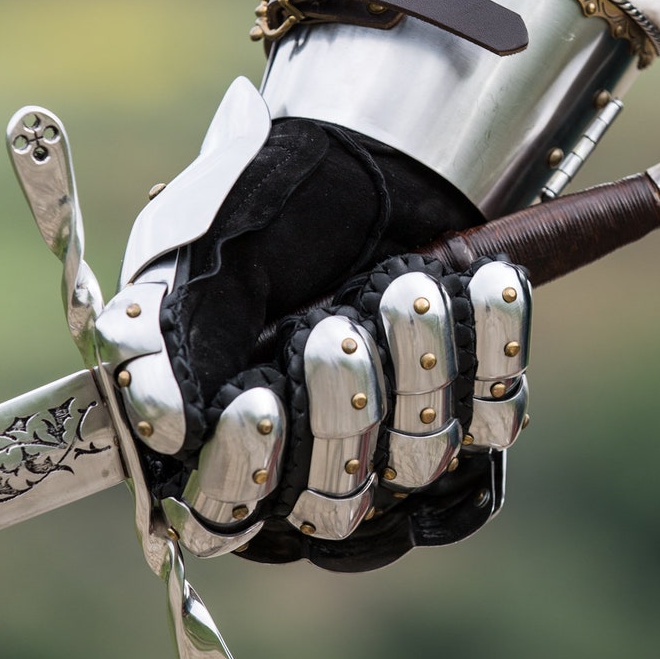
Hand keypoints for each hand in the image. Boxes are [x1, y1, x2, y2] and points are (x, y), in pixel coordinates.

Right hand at [95, 109, 530, 570]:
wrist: (362, 147)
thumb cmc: (269, 206)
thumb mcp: (209, 256)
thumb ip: (178, 338)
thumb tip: (163, 424)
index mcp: (226, 425)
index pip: (227, 510)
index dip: (245, 469)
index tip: (256, 399)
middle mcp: (312, 447)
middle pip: (335, 499)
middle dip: (341, 405)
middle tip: (335, 327)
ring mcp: (396, 431)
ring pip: (419, 460)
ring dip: (418, 369)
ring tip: (412, 287)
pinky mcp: (469, 398)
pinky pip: (496, 413)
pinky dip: (493, 348)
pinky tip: (484, 282)